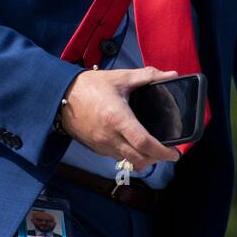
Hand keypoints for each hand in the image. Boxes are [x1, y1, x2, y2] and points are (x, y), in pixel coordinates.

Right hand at [58, 66, 182, 168]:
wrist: (61, 95)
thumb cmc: (91, 85)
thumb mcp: (120, 77)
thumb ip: (147, 76)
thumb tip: (171, 74)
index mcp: (118, 118)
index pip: (144, 143)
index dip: (162, 152)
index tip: (175, 153)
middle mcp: (110, 136)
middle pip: (139, 159)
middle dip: (156, 160)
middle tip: (167, 153)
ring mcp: (102, 144)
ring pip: (128, 162)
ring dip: (143, 160)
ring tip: (152, 150)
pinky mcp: (96, 148)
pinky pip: (117, 158)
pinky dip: (129, 156)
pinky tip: (133, 145)